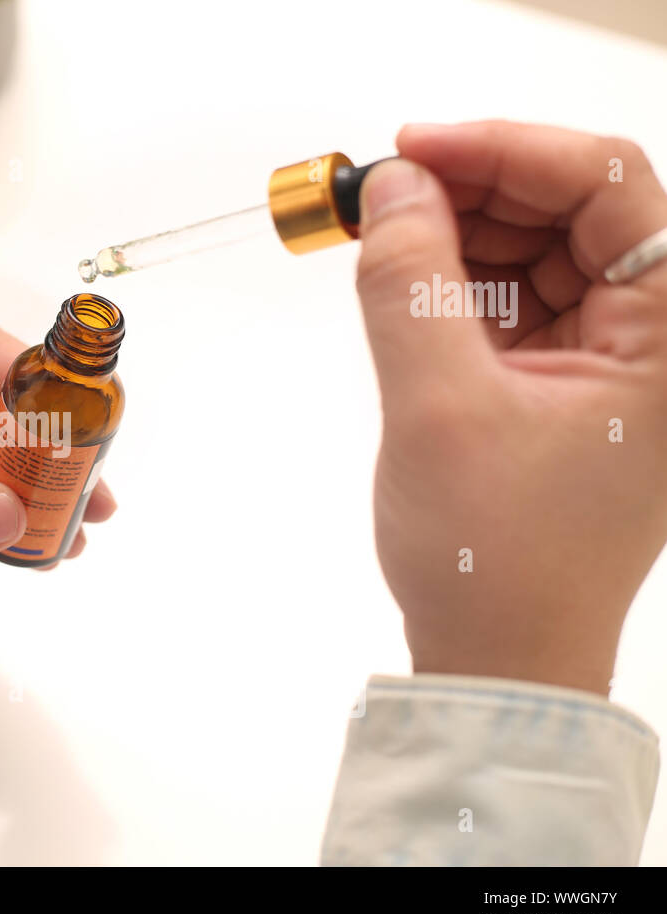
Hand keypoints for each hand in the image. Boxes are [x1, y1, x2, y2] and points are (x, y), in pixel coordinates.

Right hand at [355, 121, 666, 694]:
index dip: (504, 148)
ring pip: (543, 251)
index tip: (410, 149)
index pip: (607, 185)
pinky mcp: (570, 385)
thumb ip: (410, 282)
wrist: (500, 657)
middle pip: (576, 210)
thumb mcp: (437, 405)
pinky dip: (461, 285)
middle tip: (382, 193)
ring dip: (461, 235)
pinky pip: (518, 302)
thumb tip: (389, 187)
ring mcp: (617, 362)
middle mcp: (659, 340)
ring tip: (382, 240)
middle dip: (475, 189)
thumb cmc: (494, 556)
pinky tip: (408, 286)